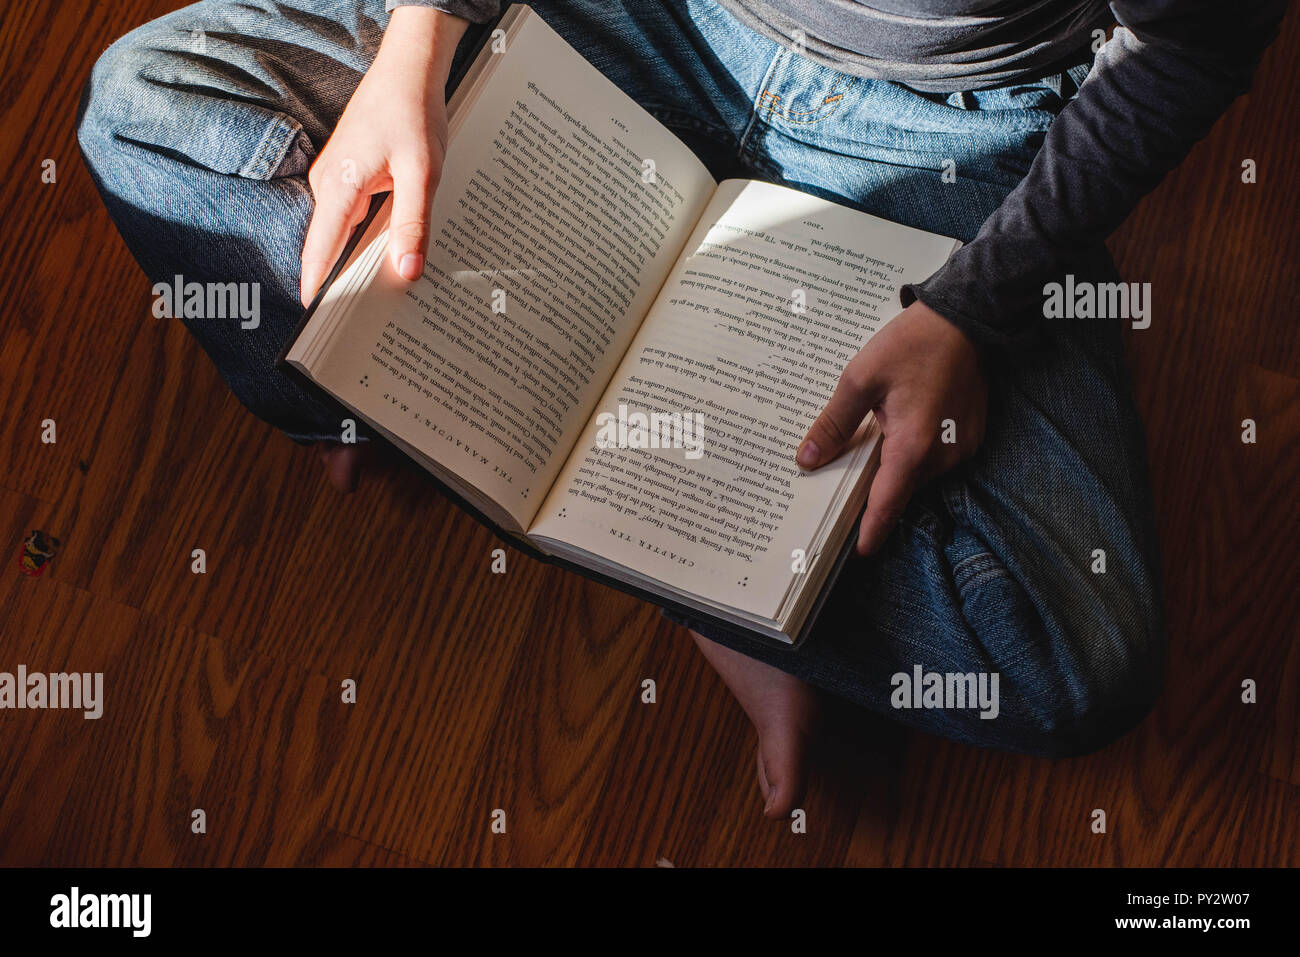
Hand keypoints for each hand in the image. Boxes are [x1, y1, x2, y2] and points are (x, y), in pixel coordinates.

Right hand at [299, 8, 467, 306]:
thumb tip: (406, 270)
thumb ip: (413, 224)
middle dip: (342, 281)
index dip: (316, 287)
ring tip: (378, 296)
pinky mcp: (348, 177)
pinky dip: (365, 239)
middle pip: (328, 247)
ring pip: (342, 234)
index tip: (318, 321)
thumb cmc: (414, 113)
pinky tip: (387, 254)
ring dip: (357, 260)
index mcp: (340, 186)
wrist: (409, 70)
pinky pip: (352, 218)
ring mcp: (336, 180)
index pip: (319, 250)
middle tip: (364, 319)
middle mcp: (329, 185)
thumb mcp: (422, 173)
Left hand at [797, 300, 987, 554]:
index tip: (856, 551)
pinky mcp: (968, 435)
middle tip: (841, 482)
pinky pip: (933, 457)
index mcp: (913, 446)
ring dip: (892, 467)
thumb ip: (834, 424)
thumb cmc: (915, 342)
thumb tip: (808, 459)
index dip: (870, 530)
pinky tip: (894, 428)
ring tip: (867, 446)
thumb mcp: (860, 379)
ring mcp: (959, 447)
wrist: (967, 317)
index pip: (887, 504)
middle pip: (899, 489)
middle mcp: (942, 455)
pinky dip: (911, 451)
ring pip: (915, 473)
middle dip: (873, 490)